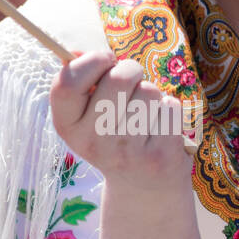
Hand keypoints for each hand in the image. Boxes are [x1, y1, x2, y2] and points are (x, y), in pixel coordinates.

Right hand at [49, 52, 192, 199]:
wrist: (144, 187)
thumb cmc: (116, 135)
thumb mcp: (89, 116)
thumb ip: (82, 82)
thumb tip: (76, 51)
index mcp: (67, 127)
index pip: (67, 82)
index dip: (91, 62)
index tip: (107, 59)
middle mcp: (93, 142)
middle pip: (118, 79)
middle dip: (131, 69)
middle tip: (133, 79)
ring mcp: (128, 152)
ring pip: (149, 92)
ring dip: (152, 93)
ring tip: (146, 112)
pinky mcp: (160, 156)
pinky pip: (171, 108)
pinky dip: (171, 110)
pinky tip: (162, 127)